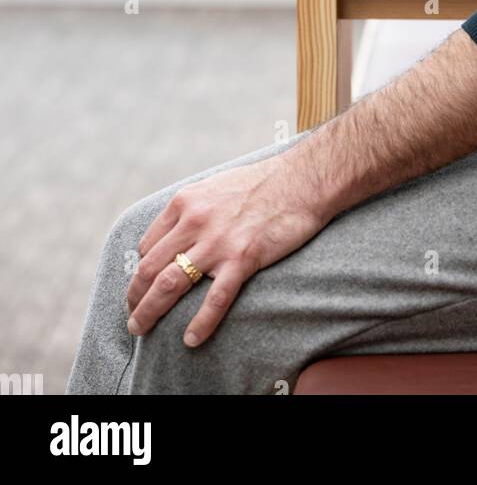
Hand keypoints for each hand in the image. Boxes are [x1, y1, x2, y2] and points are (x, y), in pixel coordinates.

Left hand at [126, 151, 326, 348]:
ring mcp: (217, 242)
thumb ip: (195, 208)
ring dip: (149, 312)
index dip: (143, 269)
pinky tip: (191, 339)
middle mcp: (194, 221)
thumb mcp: (216, 186)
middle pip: (149, 267)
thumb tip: (180, 231)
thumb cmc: (262, 183)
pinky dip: (200, 323)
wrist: (301, 181)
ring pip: (169, 284)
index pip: (149, 244)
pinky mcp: (242, 258)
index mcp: (185, 201)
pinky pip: (214, 299)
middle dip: (134, 296)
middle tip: (132, 316)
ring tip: (140, 328)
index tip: (145, 284)